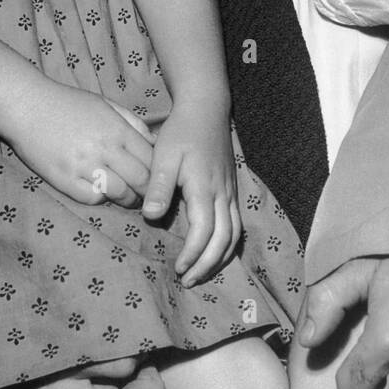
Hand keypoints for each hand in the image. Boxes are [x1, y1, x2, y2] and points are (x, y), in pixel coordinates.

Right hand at [3, 78, 154, 207]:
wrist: (27, 105)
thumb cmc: (68, 103)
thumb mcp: (105, 104)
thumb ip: (132, 122)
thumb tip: (154, 141)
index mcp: (117, 129)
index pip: (151, 159)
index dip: (158, 172)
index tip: (157, 177)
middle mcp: (104, 148)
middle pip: (140, 180)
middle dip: (148, 191)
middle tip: (147, 194)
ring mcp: (84, 165)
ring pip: (120, 193)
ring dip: (127, 199)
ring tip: (127, 198)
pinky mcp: (64, 179)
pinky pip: (92, 197)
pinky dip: (100, 198)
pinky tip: (101, 191)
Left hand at [142, 99, 241, 285]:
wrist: (206, 108)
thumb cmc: (181, 131)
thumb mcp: (164, 155)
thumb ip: (159, 187)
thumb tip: (152, 218)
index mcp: (205, 187)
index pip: (204, 232)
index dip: (192, 254)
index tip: (177, 267)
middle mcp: (223, 193)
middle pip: (224, 239)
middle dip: (208, 265)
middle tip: (189, 280)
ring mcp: (230, 191)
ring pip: (235, 234)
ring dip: (220, 257)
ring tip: (202, 272)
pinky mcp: (231, 188)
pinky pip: (235, 223)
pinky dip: (227, 243)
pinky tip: (214, 250)